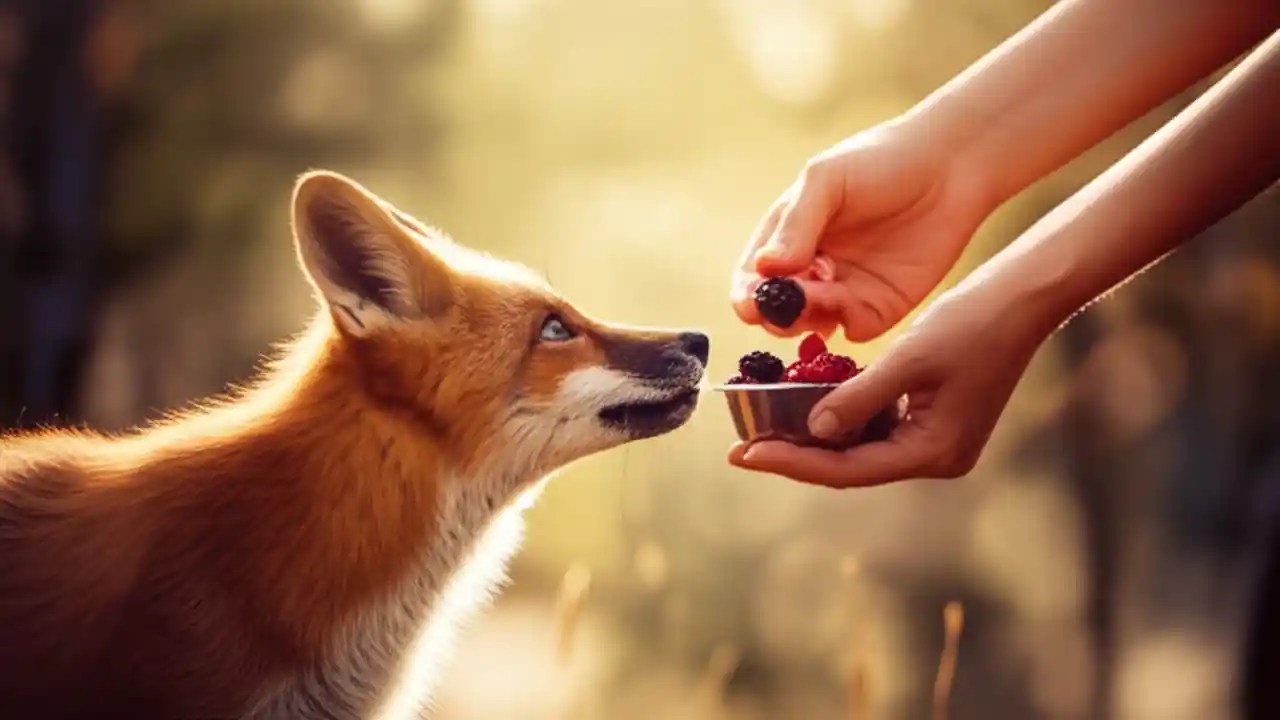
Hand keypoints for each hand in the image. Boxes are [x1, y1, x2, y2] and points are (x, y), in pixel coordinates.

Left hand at [728, 285, 1050, 486]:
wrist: (1023, 298)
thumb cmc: (972, 323)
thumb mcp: (908, 359)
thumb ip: (857, 398)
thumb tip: (811, 431)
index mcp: (934, 452)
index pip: (847, 470)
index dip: (791, 462)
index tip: (743, 453)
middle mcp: (935, 456)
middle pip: (851, 465)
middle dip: (796, 453)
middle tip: (741, 446)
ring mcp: (936, 440)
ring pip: (860, 446)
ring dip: (815, 434)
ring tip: (763, 426)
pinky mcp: (933, 419)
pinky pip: (876, 424)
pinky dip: (842, 412)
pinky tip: (804, 399)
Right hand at [731, 116, 991, 340]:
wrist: (950, 164)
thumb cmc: (880, 160)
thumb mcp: (826, 180)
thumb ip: (796, 224)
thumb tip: (764, 267)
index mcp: (785, 239)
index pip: (750, 280)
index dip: (747, 296)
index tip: (752, 302)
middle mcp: (808, 270)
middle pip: (775, 312)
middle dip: (777, 313)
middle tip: (793, 298)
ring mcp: (843, 291)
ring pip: (810, 326)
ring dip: (810, 317)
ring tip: (826, 290)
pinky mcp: (880, 306)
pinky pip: (853, 330)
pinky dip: (846, 324)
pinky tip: (852, 302)